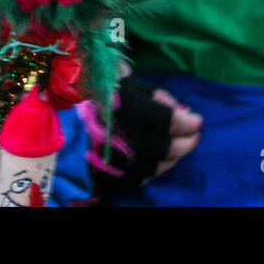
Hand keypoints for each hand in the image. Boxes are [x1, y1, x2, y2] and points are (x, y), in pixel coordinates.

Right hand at [82, 77, 202, 194]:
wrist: (67, 122)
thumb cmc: (105, 96)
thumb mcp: (133, 86)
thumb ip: (161, 100)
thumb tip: (184, 113)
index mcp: (125, 107)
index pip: (166, 121)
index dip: (187, 122)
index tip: (196, 120)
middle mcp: (120, 136)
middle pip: (163, 148)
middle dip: (185, 143)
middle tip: (194, 136)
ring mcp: (113, 159)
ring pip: (154, 167)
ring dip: (173, 157)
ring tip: (182, 147)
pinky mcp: (108, 175)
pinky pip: (139, 177)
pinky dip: (155, 168)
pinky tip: (163, 159)